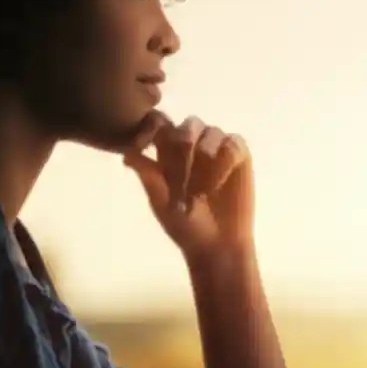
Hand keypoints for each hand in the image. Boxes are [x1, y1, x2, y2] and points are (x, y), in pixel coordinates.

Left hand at [122, 110, 254, 259]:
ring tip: (201, 192)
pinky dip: (224, 163)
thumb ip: (148, 176)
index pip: (158, 122)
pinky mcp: (239, 154)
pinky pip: (232, 144)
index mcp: (166, 151)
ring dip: (203, 161)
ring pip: (210, 132)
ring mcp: (217, 146)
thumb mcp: (160, 202)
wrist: (217, 245)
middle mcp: (192, 143)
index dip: (151, 126)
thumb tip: (127, 154)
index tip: (145, 146)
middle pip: (186, 126)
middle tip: (181, 184)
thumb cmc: (185, 225)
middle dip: (182, 152)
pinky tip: (219, 184)